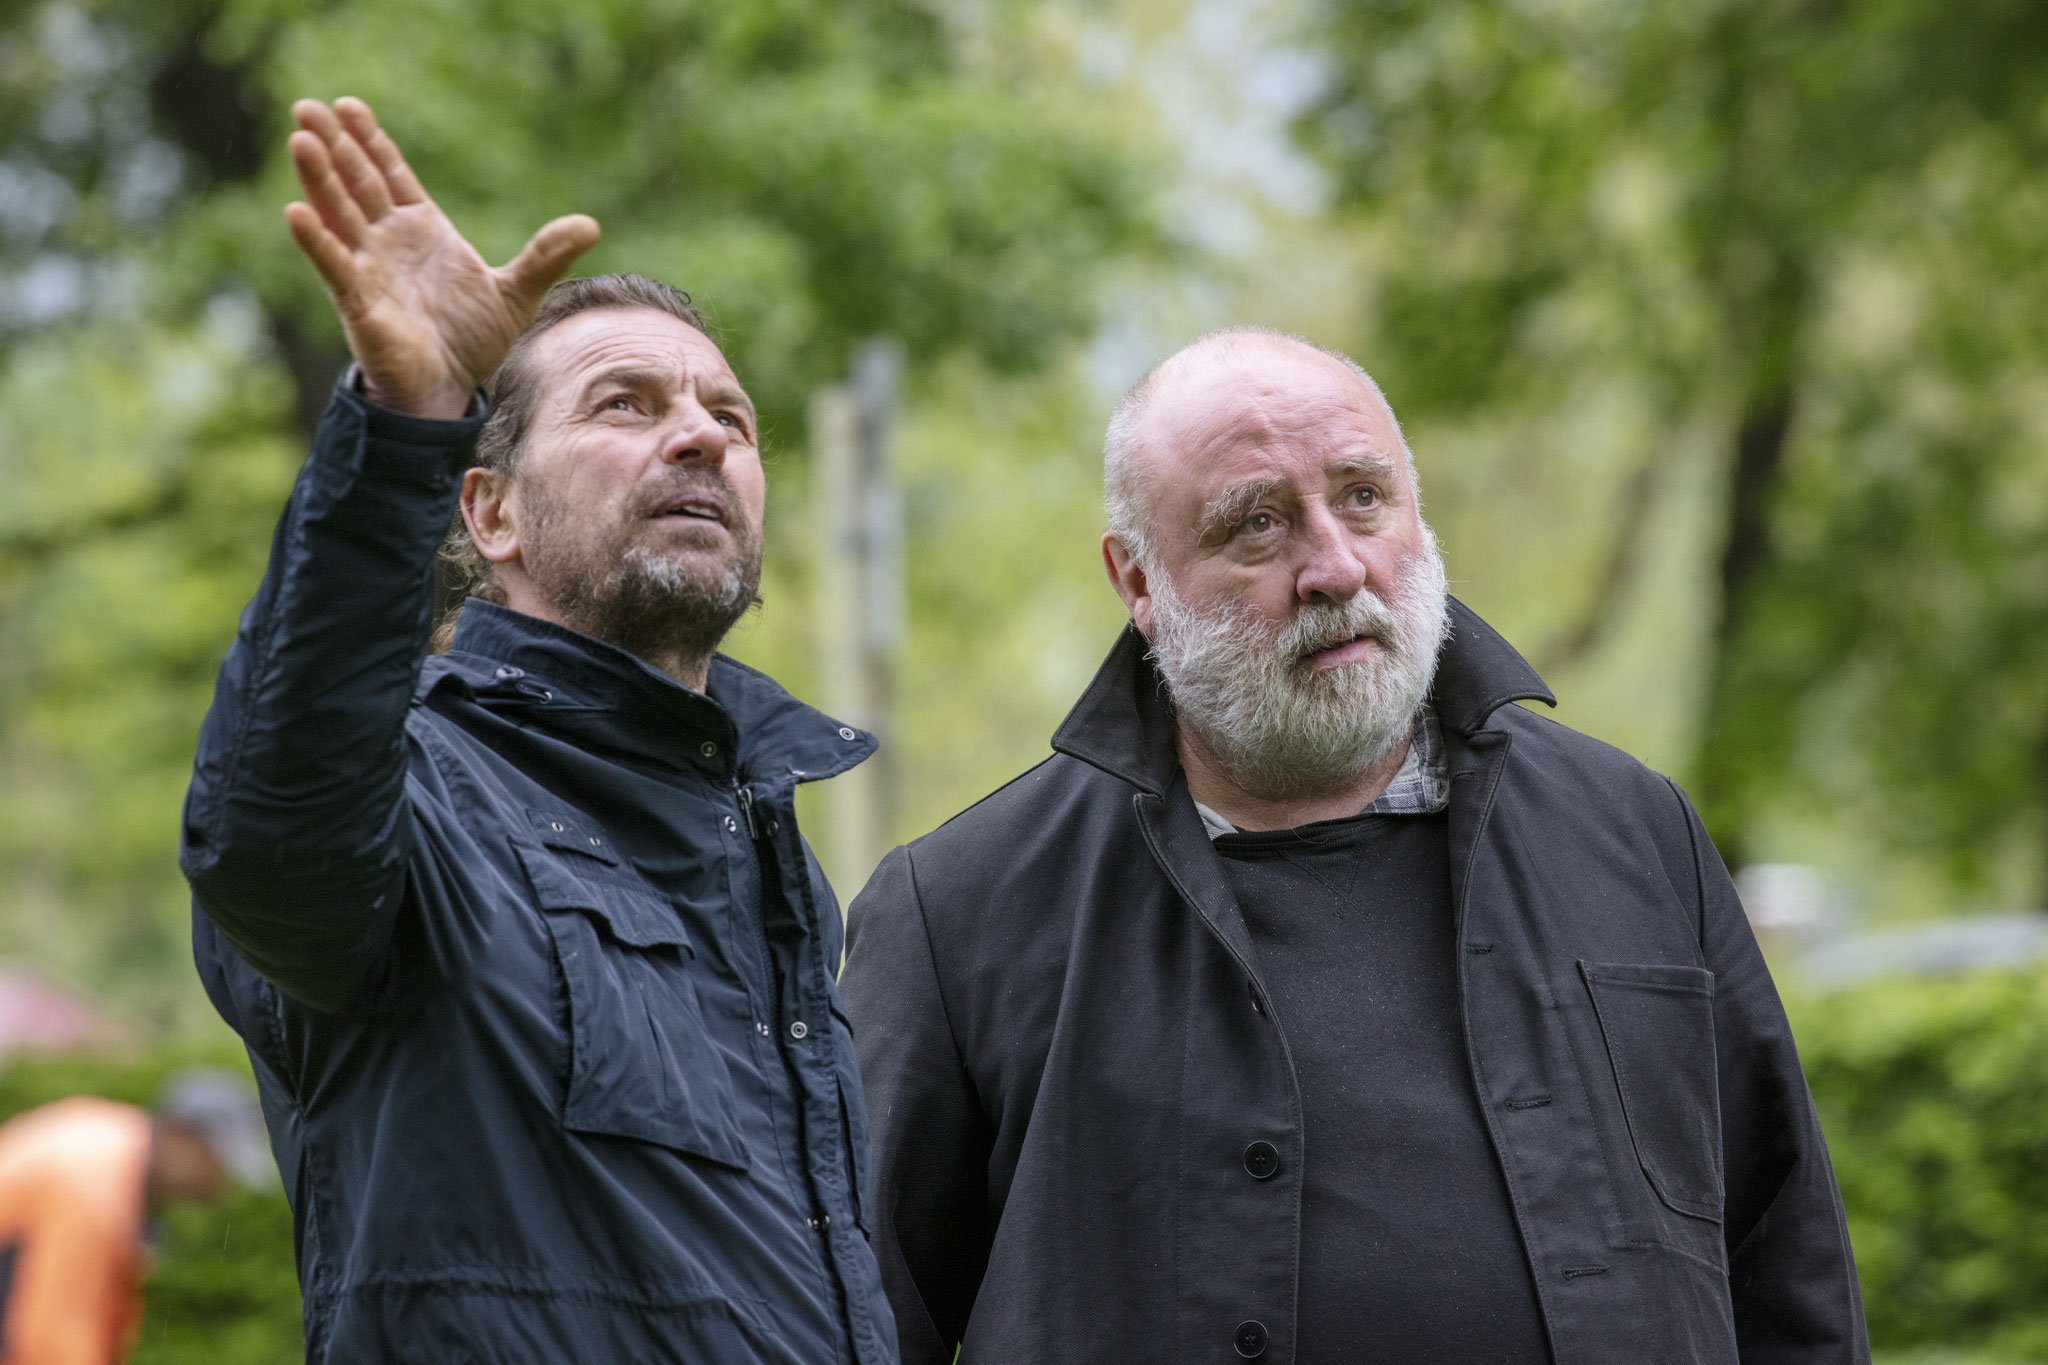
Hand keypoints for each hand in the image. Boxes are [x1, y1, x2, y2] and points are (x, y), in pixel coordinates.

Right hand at [282, 98, 599, 419]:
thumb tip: (591, 226)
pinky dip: (316, 241)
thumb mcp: (518, 294)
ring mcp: (369, 269)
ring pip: (339, 215)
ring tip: (301, 141)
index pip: (390, 174)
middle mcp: (387, 242)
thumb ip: (546, 256)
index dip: (370, 141)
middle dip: (334, 145)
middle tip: (307, 107)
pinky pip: (333, 266)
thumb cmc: (473, 341)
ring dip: (319, 179)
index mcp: (421, 230)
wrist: (451, 392)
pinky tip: (296, 213)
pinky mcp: (359, 303)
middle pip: (356, 183)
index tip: (348, 106)